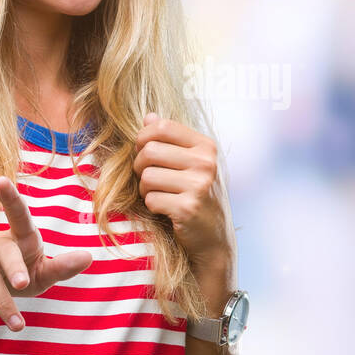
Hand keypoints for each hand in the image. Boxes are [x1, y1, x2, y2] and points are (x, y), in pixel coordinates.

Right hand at [0, 176, 93, 330]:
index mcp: (18, 237)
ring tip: (16, 325)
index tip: (0, 180)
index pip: (17, 215)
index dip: (10, 198)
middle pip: (5, 252)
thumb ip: (62, 267)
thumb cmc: (15, 278)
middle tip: (22, 286)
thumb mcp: (41, 275)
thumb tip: (89, 256)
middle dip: (14, 268)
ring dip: (1, 301)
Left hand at [133, 113, 232, 270]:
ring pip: (147, 176)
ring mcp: (199, 186)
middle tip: (150, 179)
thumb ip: (170, 139)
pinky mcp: (188, 208)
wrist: (214, 238)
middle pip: (149, 150)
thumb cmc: (198, 196)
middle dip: (140, 167)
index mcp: (206, 146)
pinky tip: (166, 210)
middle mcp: (206, 163)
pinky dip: (152, 206)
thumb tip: (149, 116)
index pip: (161, 126)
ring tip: (160, 195)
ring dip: (145, 189)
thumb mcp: (190, 164)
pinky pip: (151, 199)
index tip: (144, 151)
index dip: (143, 138)